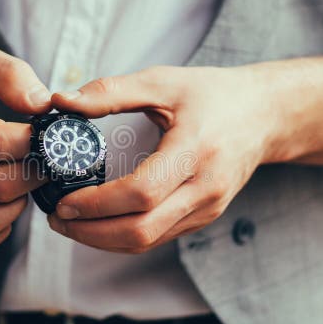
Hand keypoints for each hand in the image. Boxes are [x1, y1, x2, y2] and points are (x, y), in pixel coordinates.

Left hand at [48, 65, 278, 253]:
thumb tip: (60, 101)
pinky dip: (123, 237)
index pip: (142, 193)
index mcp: (195, 150)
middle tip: (56, 219)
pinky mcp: (204, 217)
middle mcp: (206, 187)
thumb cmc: (213, 94)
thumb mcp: (163, 81)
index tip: (63, 201)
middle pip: (142, 230)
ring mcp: (208, 208)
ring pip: (148, 241)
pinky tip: (99, 223)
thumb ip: (110, 92)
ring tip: (70, 224)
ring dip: (103, 240)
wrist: (266, 115)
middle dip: (91, 232)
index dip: (98, 204)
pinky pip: (158, 238)